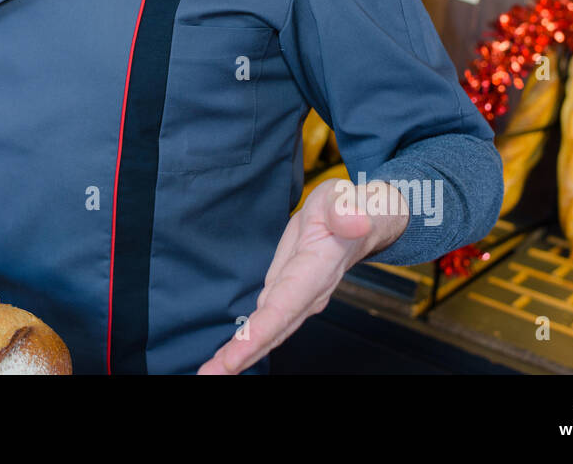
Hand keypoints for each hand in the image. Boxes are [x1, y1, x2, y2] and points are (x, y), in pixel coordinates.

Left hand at [197, 176, 408, 373]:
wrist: (364, 219)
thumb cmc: (351, 207)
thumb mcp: (347, 198)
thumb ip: (348, 210)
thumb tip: (354, 220)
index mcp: (317, 269)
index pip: (285, 307)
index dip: (259, 333)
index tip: (233, 357)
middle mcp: (309, 292)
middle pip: (273, 330)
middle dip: (241, 356)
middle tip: (208, 374)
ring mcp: (299, 298)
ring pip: (269, 332)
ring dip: (240, 354)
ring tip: (211, 372)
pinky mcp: (289, 296)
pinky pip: (267, 324)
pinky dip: (247, 342)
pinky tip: (229, 356)